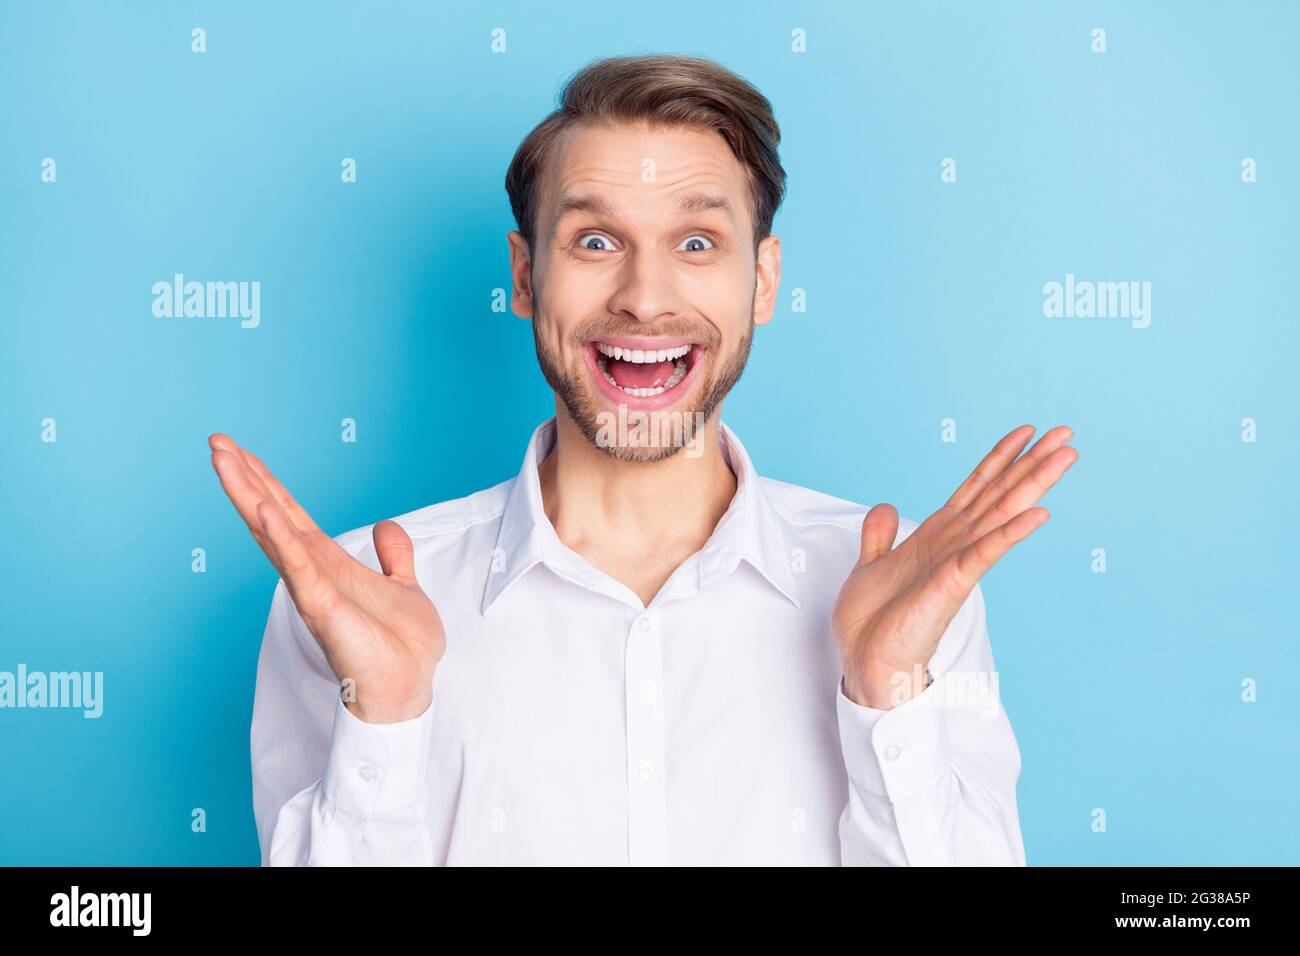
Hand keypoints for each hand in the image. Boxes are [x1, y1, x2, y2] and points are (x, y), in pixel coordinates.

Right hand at [208, 434, 444, 722]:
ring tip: (224, 459)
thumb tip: (384, 526)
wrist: (408, 689)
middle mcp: (312, 573)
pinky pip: (299, 567)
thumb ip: (393, 556)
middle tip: (215, 441)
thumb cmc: (400, 648)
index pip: (291, 514)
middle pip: (271, 515)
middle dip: (244, 479)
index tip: (240, 450)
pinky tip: (264, 509)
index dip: (267, 481)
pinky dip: (281, 538)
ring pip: (273, 534)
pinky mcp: (322, 608)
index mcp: (328, 564)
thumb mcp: (403, 587)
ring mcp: (312, 589)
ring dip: (249, 496)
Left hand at [832, 424, 1076, 709]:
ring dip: (1033, 484)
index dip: (1000, 458)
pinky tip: (1039, 513)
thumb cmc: (873, 623)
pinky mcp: (953, 584)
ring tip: (1065, 455)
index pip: (975, 487)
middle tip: (1066, 432)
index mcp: (937, 536)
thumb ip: (880, 535)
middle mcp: (954, 544)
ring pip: (1002, 514)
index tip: (1026, 431)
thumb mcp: (871, 565)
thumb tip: (886, 507)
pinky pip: (986, 553)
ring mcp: (957, 563)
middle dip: (1031, 462)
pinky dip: (1011, 533)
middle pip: (999, 493)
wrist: (866, 663)